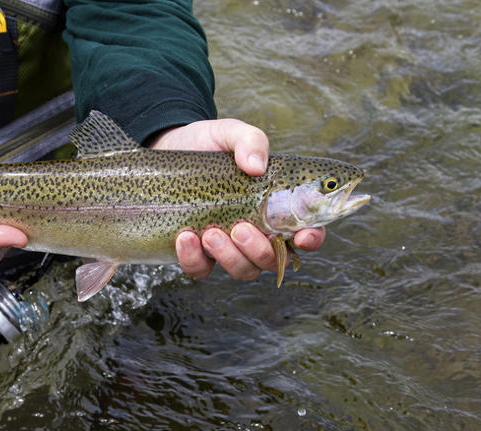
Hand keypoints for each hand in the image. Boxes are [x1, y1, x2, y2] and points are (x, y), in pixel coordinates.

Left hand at [149, 119, 325, 280]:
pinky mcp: (197, 252)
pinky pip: (201, 270)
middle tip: (239, 227)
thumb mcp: (231, 133)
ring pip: (242, 270)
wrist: (169, 147)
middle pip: (272, 260)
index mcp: (275, 206)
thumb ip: (250, 141)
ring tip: (209, 232)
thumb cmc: (208, 142)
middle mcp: (257, 231)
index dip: (310, 239)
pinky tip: (185, 237)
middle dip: (259, 250)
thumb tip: (256, 166)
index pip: (305, 232)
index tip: (303, 236)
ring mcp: (228, 245)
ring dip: (230, 257)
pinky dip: (194, 259)